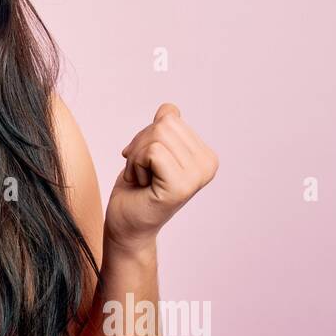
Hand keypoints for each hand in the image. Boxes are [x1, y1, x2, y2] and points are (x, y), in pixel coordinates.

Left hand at [105, 103, 217, 252]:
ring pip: (156, 136)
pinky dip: (135, 166)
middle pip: (163, 124)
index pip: (169, 117)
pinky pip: (151, 152)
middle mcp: (208, 165)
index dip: (147, 137)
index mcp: (205, 155)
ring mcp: (196, 177)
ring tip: (141, 179)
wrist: (127, 226)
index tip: (147, 163)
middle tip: (141, 171)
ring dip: (136, 158)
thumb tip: (169, 109)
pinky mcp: (180, 186)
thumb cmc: (137, 190)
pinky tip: (140, 185)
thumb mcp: (150, 150)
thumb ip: (164, 129)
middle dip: (140, 145)